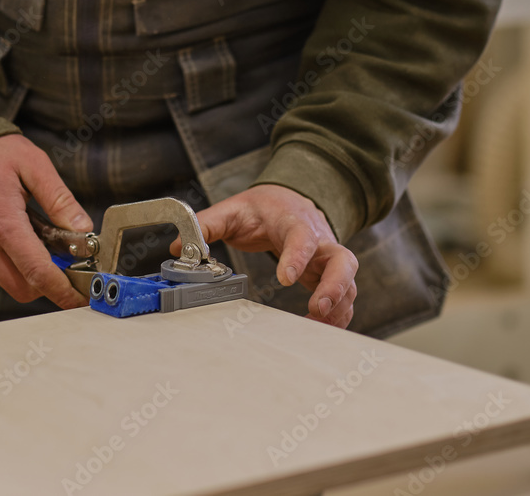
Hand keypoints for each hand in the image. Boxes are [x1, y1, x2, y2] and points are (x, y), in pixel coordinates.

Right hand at [0, 135, 92, 308]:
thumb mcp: (33, 164)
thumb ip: (60, 200)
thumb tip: (83, 230)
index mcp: (3, 223)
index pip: (38, 272)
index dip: (63, 291)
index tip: (81, 298)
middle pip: (24, 288)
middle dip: (49, 285)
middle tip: (66, 265)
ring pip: (7, 283)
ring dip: (30, 276)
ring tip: (41, 244)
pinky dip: (11, 267)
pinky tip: (19, 241)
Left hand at [170, 184, 357, 327]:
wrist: (289, 201)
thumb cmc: (262, 208)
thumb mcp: (233, 209)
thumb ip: (206, 226)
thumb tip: (180, 248)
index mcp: (292, 222)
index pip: (302, 236)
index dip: (297, 257)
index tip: (286, 278)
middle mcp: (319, 241)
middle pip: (343, 260)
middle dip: (336, 285)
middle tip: (320, 307)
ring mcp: (327, 259)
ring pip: (349, 282)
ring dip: (338, 306)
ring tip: (317, 324)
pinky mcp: (329, 276)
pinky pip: (343, 297)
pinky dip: (337, 315)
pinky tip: (319, 328)